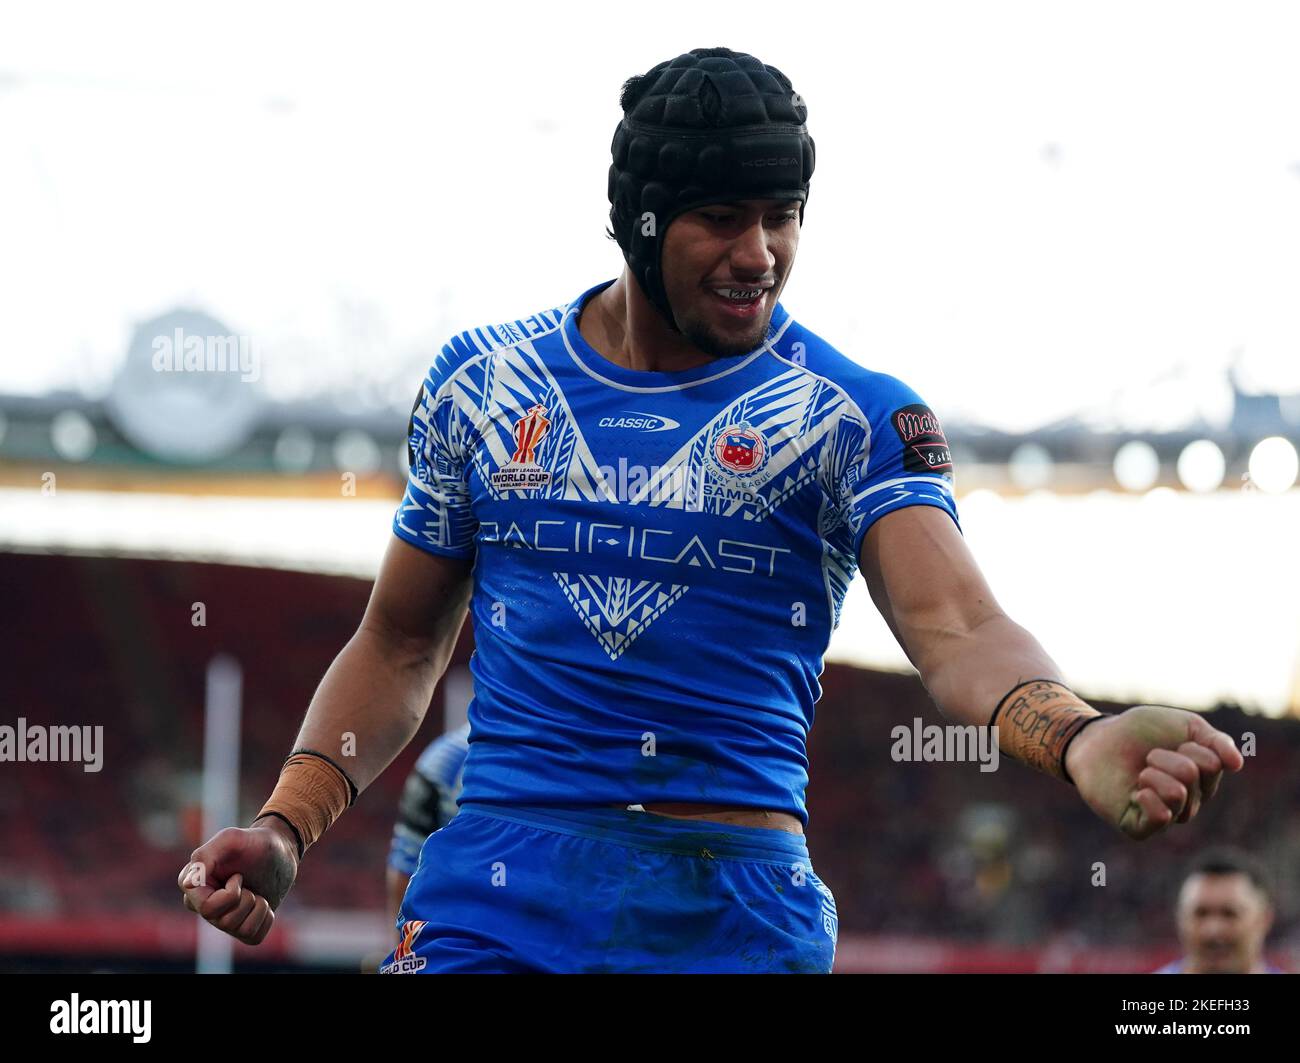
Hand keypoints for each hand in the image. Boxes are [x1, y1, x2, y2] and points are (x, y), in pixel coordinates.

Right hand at [177, 820, 299, 944]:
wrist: (280, 850)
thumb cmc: (253, 842)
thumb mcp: (231, 839)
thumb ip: (205, 856)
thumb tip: (187, 884)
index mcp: (193, 886)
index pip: (207, 908)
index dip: (230, 894)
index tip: (239, 875)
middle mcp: (203, 905)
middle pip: (224, 922)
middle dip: (246, 900)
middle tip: (248, 882)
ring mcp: (222, 918)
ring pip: (240, 930)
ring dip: (258, 906)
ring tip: (256, 890)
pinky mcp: (242, 927)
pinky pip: (254, 937)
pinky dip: (266, 918)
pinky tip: (263, 902)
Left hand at [1065, 705, 1243, 840]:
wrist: (1096, 739)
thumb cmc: (1141, 732)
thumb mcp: (1185, 726)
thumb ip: (1215, 741)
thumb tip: (1238, 763)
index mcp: (1202, 780)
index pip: (1214, 764)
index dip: (1191, 746)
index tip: (1173, 741)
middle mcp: (1188, 802)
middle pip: (1194, 777)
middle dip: (1169, 757)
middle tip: (1150, 755)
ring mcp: (1164, 815)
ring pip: (1178, 797)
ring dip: (1156, 774)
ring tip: (1142, 771)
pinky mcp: (1138, 826)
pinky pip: (1159, 819)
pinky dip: (1149, 800)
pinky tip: (1137, 791)